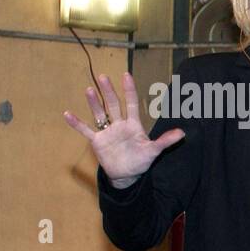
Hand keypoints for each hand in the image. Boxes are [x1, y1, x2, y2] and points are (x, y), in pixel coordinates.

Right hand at [64, 73, 184, 188]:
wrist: (127, 175)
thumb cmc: (140, 161)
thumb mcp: (154, 151)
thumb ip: (165, 141)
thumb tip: (182, 133)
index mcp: (133, 125)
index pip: (131, 104)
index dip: (129, 90)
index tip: (126, 75)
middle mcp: (119, 125)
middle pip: (113, 105)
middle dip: (108, 91)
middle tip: (103, 77)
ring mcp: (107, 132)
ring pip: (99, 114)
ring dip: (94, 103)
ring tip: (89, 90)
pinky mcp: (97, 141)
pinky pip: (85, 130)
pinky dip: (77, 123)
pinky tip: (67, 114)